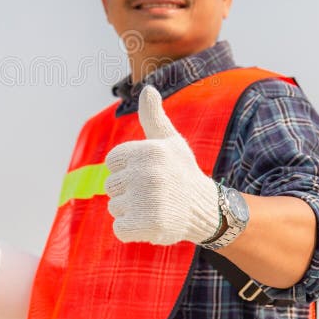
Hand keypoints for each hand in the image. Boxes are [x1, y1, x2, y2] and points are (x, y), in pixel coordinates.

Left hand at [104, 85, 220, 244]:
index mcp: (149, 150)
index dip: (126, 170)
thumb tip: (148, 89)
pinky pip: (119, 229)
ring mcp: (149, 200)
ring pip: (115, 207)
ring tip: (155, 206)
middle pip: (111, 186)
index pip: (112, 162)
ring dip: (131, 211)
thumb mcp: (170, 141)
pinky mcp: (149, 224)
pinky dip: (131, 230)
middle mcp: (148, 173)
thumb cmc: (182, 172)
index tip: (148, 172)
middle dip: (128, 191)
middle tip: (154, 192)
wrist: (207, 209)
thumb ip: (153, 116)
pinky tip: (151, 223)